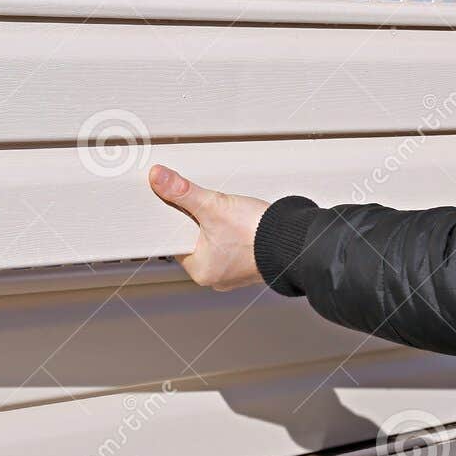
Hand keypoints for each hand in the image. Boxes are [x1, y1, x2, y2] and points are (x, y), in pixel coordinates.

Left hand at [148, 164, 269, 290]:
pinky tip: (241, 221)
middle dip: (200, 221)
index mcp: (201, 271)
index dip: (177, 221)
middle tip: (208, 208)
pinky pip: (235, 244)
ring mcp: (236, 271)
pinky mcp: (252, 262)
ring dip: (219, 225)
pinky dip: (236, 231)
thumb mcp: (213, 206)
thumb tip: (159, 179)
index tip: (179, 206)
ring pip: (217, 241)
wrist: (296, 240)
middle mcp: (217, 276)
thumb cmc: (257, 234)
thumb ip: (183, 192)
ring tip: (228, 214)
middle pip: (196, 240)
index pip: (176, 242)